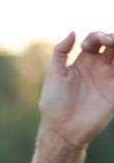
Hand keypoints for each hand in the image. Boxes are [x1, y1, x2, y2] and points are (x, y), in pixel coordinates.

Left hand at [39, 30, 113, 149]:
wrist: (63, 130)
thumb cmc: (54, 103)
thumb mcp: (54, 75)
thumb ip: (60, 52)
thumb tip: (73, 31)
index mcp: (84, 61)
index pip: (97, 40)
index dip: (96, 36)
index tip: (87, 46)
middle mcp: (100, 67)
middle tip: (111, 41)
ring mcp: (111, 78)